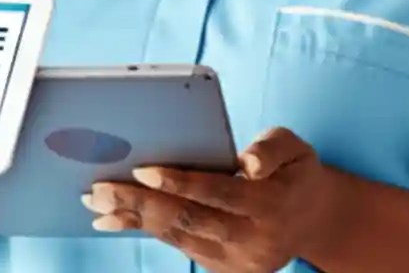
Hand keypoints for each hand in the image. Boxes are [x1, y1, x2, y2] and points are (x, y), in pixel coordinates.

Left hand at [83, 127, 345, 272]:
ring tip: (97, 203)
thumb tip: (249, 162)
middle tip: (100, 189)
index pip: (220, 193)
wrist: (311, 218)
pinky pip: (179, 246)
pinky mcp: (223, 269)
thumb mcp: (296, 148)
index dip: (181, 182)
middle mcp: (256, 240)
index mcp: (273, 206)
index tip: (142, 169)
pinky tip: (116, 219)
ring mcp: (238, 262)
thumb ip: (272, 148)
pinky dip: (145, 230)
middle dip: (140, 204)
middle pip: (190, 221)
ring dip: (133, 219)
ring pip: (179, 237)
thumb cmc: (294, 170)